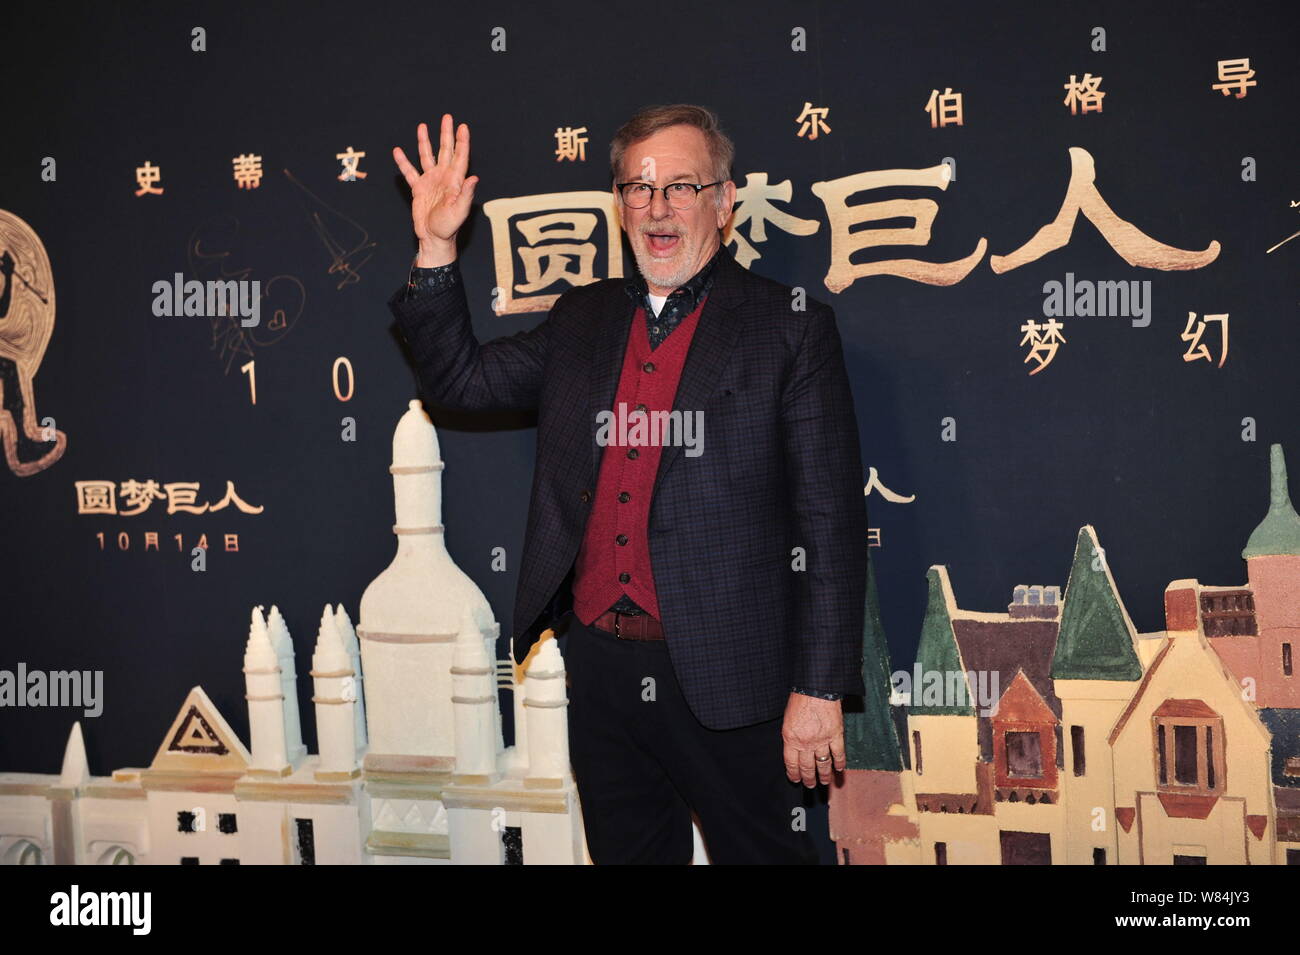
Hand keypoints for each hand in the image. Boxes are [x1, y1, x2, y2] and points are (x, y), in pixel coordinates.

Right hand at [392, 113, 478, 266]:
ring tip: (422, 126)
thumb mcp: (459, 211)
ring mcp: (431, 182)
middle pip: (445, 151)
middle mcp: (443, 178)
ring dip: (425, 142)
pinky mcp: (419, 189)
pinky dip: (403, 162)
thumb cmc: (448, 227)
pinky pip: (410, 172)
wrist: (433, 238)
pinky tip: (398, 151)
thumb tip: (474, 177)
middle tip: (447, 118)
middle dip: (446, 134)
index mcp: (455, 181)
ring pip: (427, 157)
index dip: (462, 142)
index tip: (463, 126)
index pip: (460, 156)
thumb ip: (465, 194)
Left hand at [782, 692, 844, 787]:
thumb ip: (791, 736)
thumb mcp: (787, 719)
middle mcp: (806, 743)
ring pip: (823, 764)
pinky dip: (840, 763)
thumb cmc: (800, 700)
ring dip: (824, 775)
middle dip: (809, 778)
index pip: (791, 763)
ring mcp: (822, 740)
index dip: (794, 774)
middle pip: (807, 767)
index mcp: (791, 739)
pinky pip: (838, 754)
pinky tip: (839, 769)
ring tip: (825, 782)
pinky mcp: (836, 735)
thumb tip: (794, 748)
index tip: (796, 779)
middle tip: (810, 785)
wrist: (816, 688)